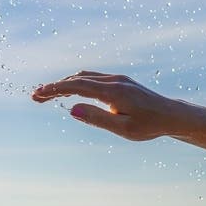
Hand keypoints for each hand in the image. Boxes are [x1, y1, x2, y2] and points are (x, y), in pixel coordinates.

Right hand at [32, 71, 179, 141]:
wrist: (171, 116)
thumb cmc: (149, 126)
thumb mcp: (123, 128)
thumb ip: (97, 118)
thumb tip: (72, 109)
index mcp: (113, 91)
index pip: (77, 86)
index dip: (55, 89)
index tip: (38, 95)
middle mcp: (114, 80)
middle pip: (77, 79)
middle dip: (54, 87)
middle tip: (35, 97)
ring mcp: (118, 79)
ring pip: (84, 76)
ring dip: (64, 84)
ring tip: (47, 95)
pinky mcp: (120, 81)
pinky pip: (93, 78)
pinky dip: (77, 83)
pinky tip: (69, 91)